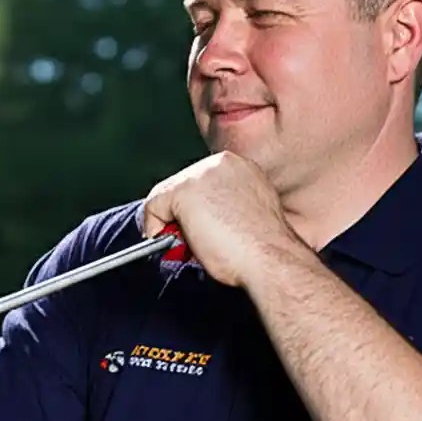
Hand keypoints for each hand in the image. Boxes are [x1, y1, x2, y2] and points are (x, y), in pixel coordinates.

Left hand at [142, 152, 293, 286]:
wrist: (269, 257)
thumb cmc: (263, 247)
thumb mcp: (246, 213)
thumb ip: (225, 205)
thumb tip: (202, 216)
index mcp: (239, 166)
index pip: (201, 182)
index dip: (197, 209)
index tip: (201, 229)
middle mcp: (220, 162)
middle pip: (182, 185)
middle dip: (182, 214)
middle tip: (195, 241)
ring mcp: (201, 173)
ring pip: (167, 196)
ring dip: (172, 222)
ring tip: (193, 245)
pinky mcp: (184, 190)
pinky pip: (152, 206)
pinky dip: (154, 227)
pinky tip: (178, 243)